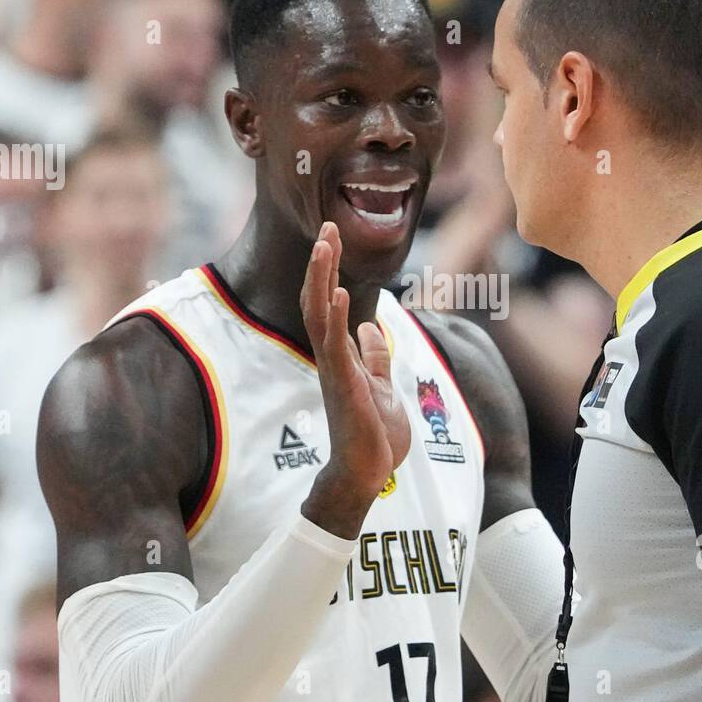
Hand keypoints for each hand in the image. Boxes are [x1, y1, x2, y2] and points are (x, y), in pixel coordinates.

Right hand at [299, 223, 409, 533]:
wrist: (368, 474)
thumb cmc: (373, 436)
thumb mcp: (382, 386)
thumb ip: (375, 357)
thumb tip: (370, 328)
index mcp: (341, 356)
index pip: (329, 302)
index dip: (329, 270)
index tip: (332, 236)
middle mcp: (331, 358)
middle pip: (318, 300)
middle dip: (323, 263)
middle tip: (327, 227)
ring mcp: (334, 371)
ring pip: (319, 316)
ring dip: (322, 279)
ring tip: (326, 245)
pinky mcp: (341, 386)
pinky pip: (333, 346)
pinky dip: (335, 318)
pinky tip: (338, 292)